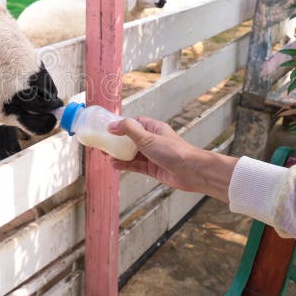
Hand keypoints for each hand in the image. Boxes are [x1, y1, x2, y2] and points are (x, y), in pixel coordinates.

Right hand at [108, 116, 236, 202]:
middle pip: (131, 139)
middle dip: (117, 141)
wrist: (192, 172)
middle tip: (103, 143)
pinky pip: (136, 165)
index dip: (122, 125)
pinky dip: (125, 165)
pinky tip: (115, 165)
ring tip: (106, 155)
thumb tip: (111, 125)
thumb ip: (128, 130)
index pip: (134, 123)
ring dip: (120, 154)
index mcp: (153, 128)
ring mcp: (153, 155)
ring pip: (132, 153)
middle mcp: (153, 140)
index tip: (108, 128)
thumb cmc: (174, 151)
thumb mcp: (148, 138)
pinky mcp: (153, 168)